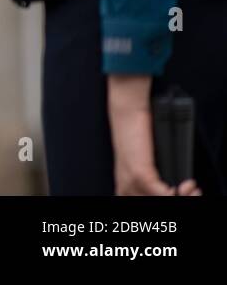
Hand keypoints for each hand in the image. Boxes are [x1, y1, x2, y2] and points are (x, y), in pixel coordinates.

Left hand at [108, 74, 200, 195]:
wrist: (128, 112)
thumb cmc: (137, 131)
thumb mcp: (146, 158)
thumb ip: (157, 175)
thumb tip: (177, 186)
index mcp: (124, 185)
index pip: (138, 202)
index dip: (165, 200)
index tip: (182, 192)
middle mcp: (126, 186)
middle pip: (147, 204)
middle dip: (177, 201)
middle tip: (191, 192)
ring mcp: (130, 181)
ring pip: (158, 201)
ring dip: (182, 197)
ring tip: (191, 188)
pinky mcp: (139, 173)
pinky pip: (162, 195)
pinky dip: (179, 194)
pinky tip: (187, 186)